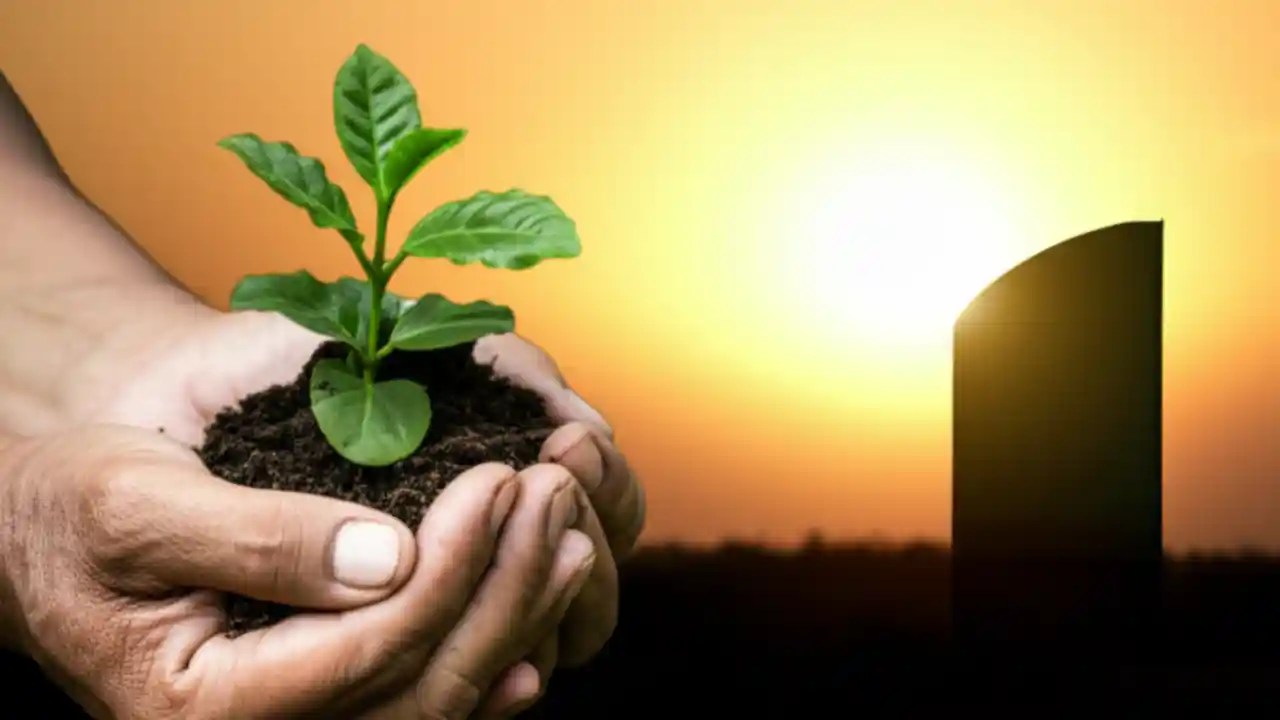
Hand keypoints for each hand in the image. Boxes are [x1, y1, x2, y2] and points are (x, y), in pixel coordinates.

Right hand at [0, 424, 597, 717]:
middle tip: (554, 498)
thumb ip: (257, 537)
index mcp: (208, 708)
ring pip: (438, 698)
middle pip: (423, 685)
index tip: (500, 482)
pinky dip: (489, 658)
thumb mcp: (139, 505)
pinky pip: (420, 698)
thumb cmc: (76, 512)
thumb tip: (387, 558)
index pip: (370, 649)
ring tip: (567, 537)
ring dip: (515, 617)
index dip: (450, 566)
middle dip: (504, 589)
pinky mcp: (320, 698)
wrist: (47, 538)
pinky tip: (541, 617)